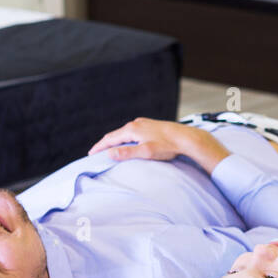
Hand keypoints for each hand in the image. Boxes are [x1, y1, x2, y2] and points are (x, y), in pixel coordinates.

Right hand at [88, 117, 227, 171]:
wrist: (186, 138)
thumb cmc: (167, 146)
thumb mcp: (145, 152)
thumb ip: (127, 153)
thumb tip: (109, 153)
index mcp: (132, 130)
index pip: (110, 139)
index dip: (99, 147)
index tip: (91, 154)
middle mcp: (136, 124)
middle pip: (115, 134)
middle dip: (105, 143)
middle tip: (96, 152)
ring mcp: (143, 123)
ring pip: (125, 132)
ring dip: (116, 140)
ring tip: (110, 148)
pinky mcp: (150, 125)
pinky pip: (133, 132)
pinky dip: (126, 138)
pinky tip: (129, 142)